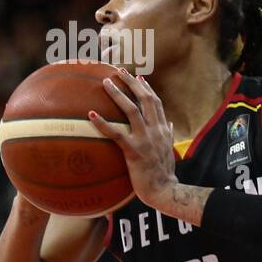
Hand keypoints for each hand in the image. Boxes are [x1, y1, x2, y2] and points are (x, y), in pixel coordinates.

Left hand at [88, 68, 176, 209]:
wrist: (164, 190)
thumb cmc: (164, 173)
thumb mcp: (170, 151)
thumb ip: (169, 135)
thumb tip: (170, 124)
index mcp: (163, 130)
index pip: (156, 103)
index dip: (147, 89)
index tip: (139, 78)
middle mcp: (156, 131)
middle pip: (146, 100)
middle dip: (133, 83)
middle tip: (119, 71)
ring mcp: (146, 140)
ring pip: (132, 111)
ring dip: (118, 95)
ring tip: (105, 83)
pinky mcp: (134, 151)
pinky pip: (117, 134)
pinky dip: (103, 123)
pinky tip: (91, 114)